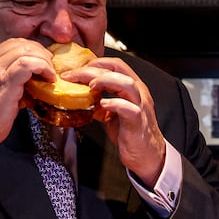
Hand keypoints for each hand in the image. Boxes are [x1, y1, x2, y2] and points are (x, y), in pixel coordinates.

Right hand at [0, 38, 52, 164]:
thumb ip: (10, 79)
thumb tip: (34, 77)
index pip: (12, 44)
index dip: (32, 49)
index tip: (44, 62)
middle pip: (20, 44)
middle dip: (41, 52)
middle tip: (51, 67)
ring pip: (25, 50)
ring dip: (44, 60)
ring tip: (50, 73)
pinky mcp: (4, 82)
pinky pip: (28, 64)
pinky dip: (43, 67)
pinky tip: (49, 78)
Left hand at [68, 58, 166, 187]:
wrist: (147, 155)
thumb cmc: (131, 133)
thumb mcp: (113, 113)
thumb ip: (101, 101)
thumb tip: (80, 96)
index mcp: (133, 88)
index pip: (115, 64)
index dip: (95, 63)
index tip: (76, 70)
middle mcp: (139, 93)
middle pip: (117, 70)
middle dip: (90, 70)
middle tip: (71, 76)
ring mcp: (140, 106)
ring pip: (127, 84)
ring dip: (105, 81)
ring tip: (89, 87)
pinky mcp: (137, 122)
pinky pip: (129, 109)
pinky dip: (114, 104)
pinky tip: (102, 105)